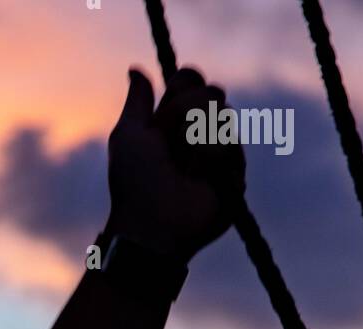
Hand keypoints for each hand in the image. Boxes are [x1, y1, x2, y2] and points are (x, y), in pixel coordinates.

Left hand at [101, 66, 243, 261]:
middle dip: (189, 112)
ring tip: (185, 168)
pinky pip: (233, 147)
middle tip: (173, 141)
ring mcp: (218, 154)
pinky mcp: (233, 175)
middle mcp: (197, 134)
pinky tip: (200, 179)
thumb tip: (135, 70)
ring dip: (198, 140)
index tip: (172, 99)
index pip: (191, 81)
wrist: (154, 224)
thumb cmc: (134, 183)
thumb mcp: (128, 136)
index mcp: (173, 121)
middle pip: (211, 94)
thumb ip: (137, 102)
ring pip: (224, 117)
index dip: (185, 84)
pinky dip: (212, 160)